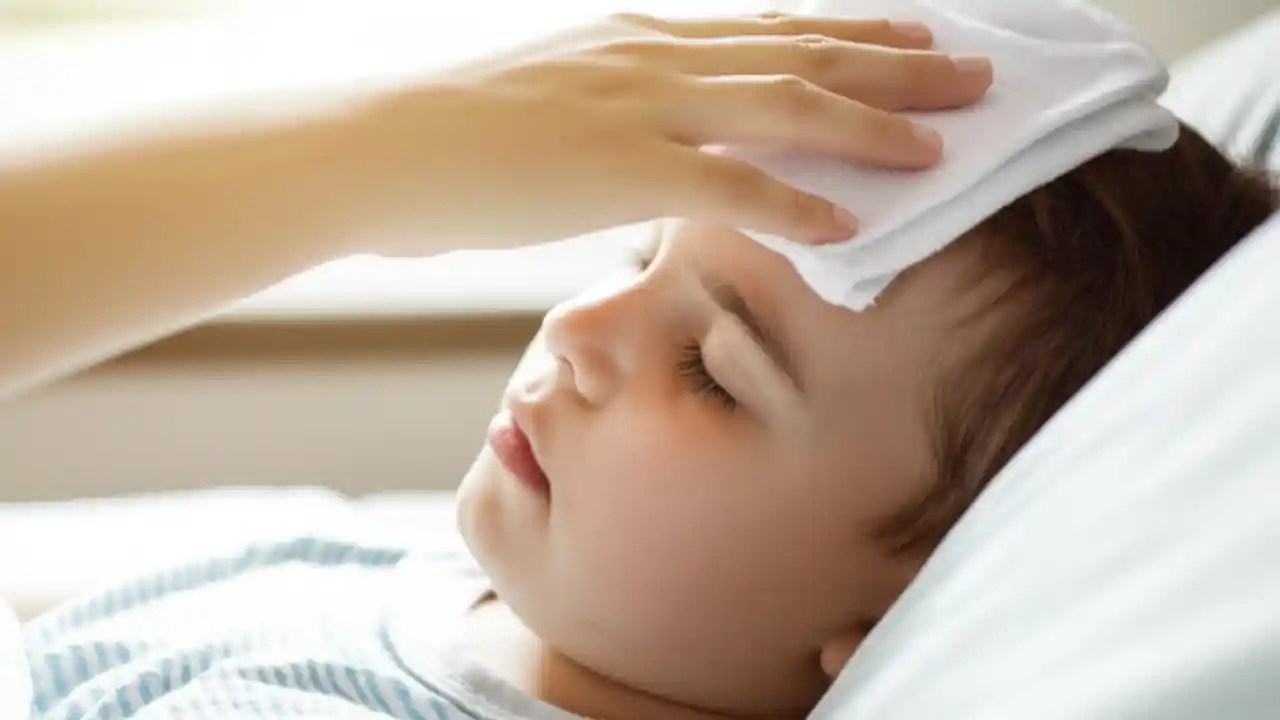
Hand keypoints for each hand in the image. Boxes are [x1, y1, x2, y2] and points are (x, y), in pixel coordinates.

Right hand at [362, 11, 992, 251]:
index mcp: (642, 39)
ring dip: (874, 123)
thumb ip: (617, 108)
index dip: (853, 33)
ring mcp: (640, 107)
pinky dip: (796, 203)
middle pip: (802, 52)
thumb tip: (656, 140)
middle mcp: (656, 57)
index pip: (770, 29)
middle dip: (899, 64)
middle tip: (976, 72)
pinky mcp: (617, 168)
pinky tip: (849, 223)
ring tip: (945, 140)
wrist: (378, 146)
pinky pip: (730, 185)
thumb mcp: (552, 98)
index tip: (915, 38)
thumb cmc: (454, 133)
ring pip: (785, 105)